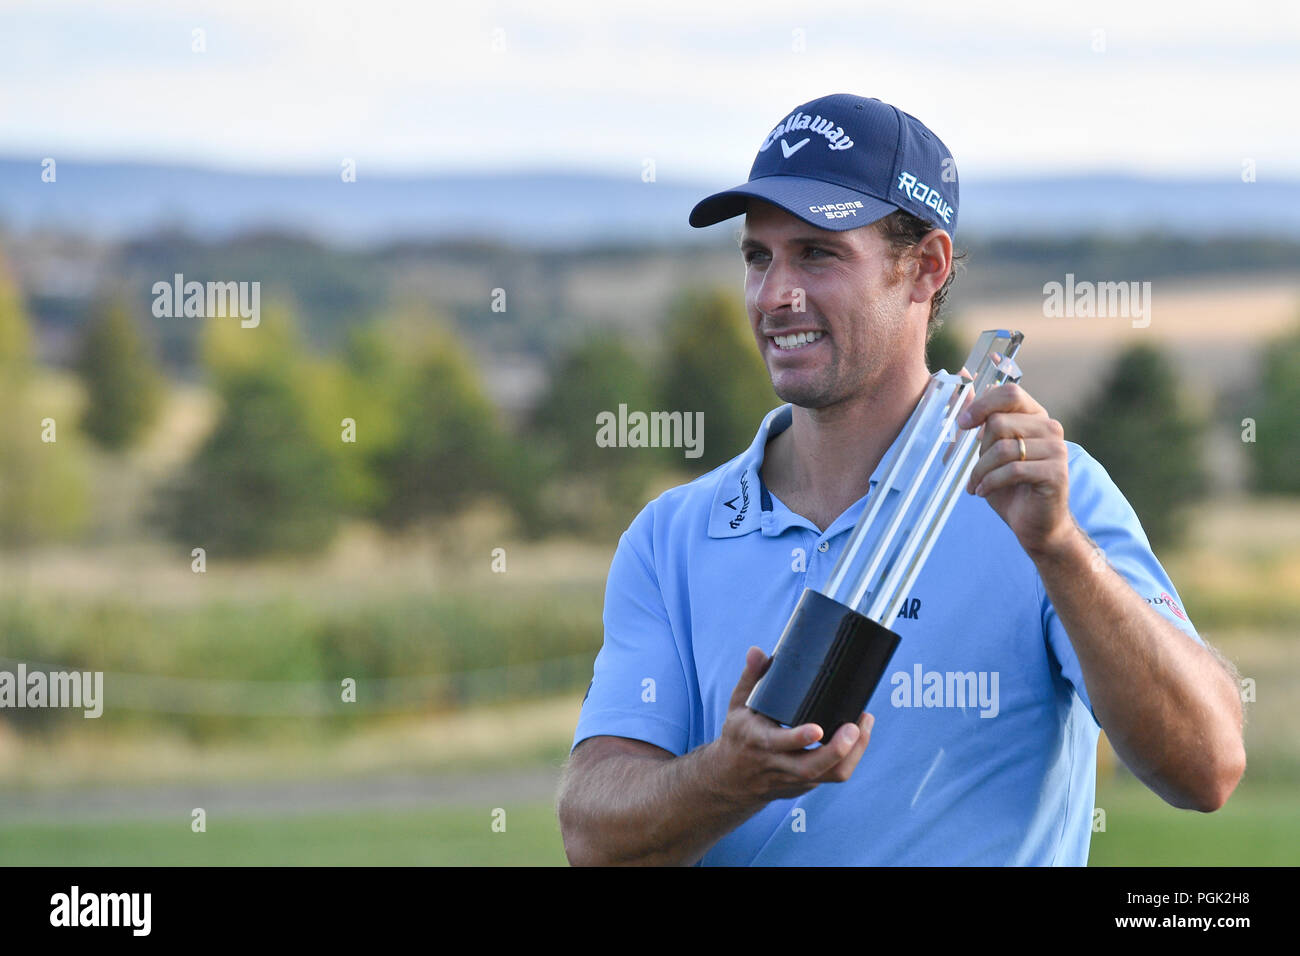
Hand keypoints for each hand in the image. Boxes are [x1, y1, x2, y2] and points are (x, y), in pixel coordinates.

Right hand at [706, 646, 873, 807]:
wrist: (732, 781)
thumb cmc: (739, 736)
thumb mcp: (738, 706)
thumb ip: (750, 678)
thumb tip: (757, 651)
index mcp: (758, 742)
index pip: (779, 744)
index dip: (799, 738)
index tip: (818, 729)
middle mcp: (776, 764)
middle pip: (811, 767)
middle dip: (837, 750)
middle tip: (855, 727)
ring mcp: (794, 778)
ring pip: (829, 775)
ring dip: (853, 753)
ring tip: (864, 725)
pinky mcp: (807, 785)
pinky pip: (833, 775)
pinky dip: (850, 757)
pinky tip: (859, 735)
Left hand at [958, 382, 1073, 557]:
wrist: (1036, 524)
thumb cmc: (1010, 486)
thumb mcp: (989, 451)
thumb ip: (981, 419)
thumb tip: (965, 382)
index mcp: (1035, 417)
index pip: (1010, 392)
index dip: (982, 404)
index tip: (964, 424)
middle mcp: (1050, 428)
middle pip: (1000, 422)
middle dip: (979, 450)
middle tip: (974, 473)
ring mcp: (1057, 449)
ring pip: (1003, 448)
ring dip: (981, 471)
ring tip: (977, 486)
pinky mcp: (1056, 472)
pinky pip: (1013, 469)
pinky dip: (991, 482)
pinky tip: (984, 492)